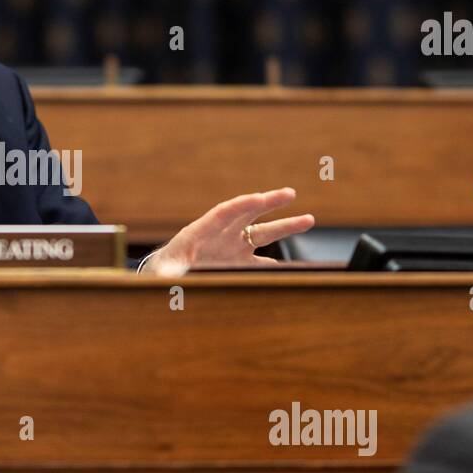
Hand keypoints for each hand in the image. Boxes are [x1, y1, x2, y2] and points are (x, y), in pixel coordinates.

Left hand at [140, 187, 315, 275]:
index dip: (241, 204)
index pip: (223, 212)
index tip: (258, 198)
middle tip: (290, 193)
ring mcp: (232, 247)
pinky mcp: (238, 262)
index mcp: (201, 231)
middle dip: (268, 202)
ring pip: (261, 233)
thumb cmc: (164, 268)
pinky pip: (261, 261)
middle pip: (248, 214)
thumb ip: (169, 273)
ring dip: (284, 226)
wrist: (168, 271)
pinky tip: (293, 267)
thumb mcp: (164, 270)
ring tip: (308, 219)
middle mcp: (221, 235)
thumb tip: (169, 279)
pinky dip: (276, 264)